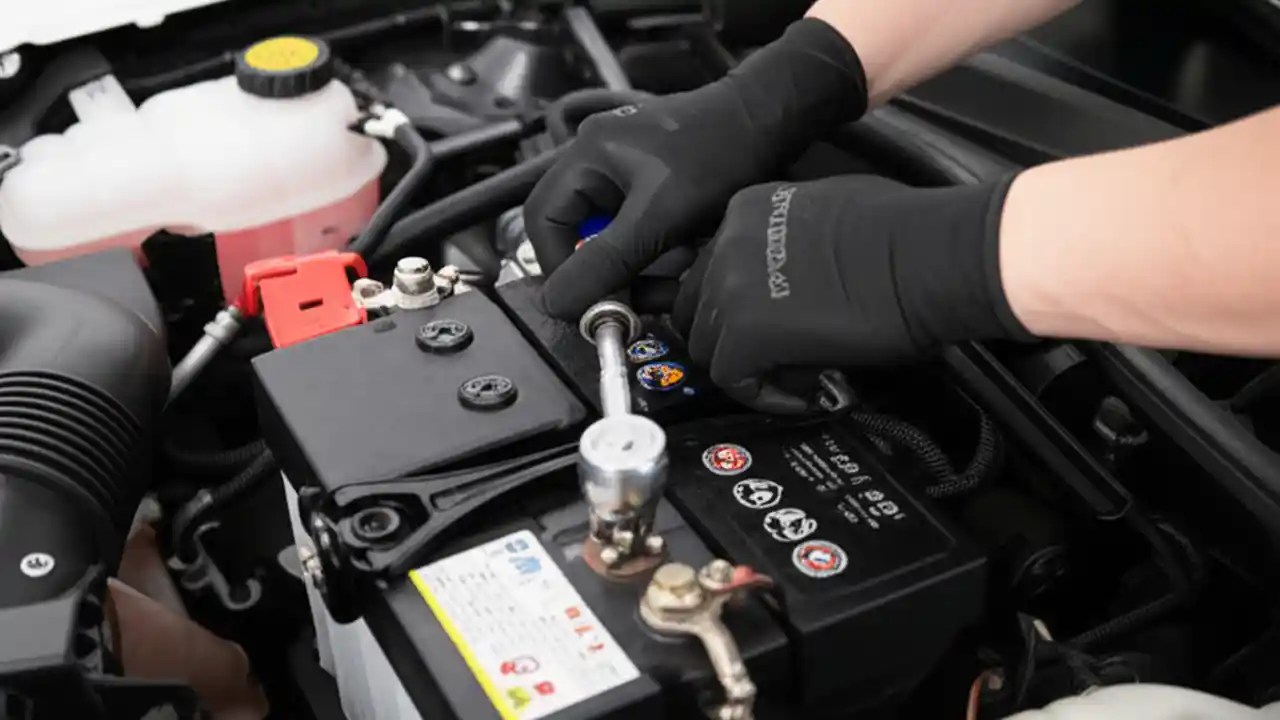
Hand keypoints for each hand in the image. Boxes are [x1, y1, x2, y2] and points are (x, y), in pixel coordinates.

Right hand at [525, 18, 867, 319]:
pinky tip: (686, 259)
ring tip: (670, 281)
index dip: (557, 266)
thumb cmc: (719, 155)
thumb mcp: (658, 216)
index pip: (543, 220)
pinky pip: (639, 231)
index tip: (587, 301)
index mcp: (586, 154)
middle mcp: (599, 160)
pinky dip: (656, 254)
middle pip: (576, 232)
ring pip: (610, 238)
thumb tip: (558, 304)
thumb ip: (606, 261)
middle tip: (631, 301)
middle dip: (604, 272)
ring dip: (634, 268)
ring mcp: (627, 172)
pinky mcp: (656, 185)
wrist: (773, 122)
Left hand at [672, 175, 1031, 411]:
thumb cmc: (905, 230)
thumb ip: (793, 241)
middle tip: (772, 358)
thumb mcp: (828, 213)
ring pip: (708, 347)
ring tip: (796, 376)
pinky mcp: (744, 332)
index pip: (712, 269)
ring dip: (747, 368)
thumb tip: (800, 275)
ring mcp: (729, 288)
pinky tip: (803, 392)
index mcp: (746, 211)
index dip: (735, 306)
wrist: (927, 255)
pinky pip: (731, 379)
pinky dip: (762, 395)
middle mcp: (727, 243)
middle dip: (728, 338)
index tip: (769, 325)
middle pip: (697, 308)